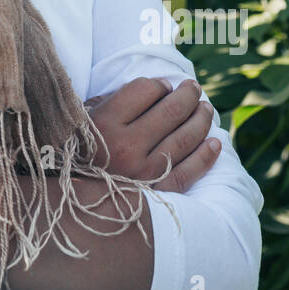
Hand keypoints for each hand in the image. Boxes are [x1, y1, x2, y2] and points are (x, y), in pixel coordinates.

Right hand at [84, 77, 219, 193]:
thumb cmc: (81, 154)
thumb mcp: (86, 121)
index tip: (165, 86)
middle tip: (194, 88)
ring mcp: (144, 173)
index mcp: (105, 124)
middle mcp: (126, 147)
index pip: (145, 90)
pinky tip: (215, 142)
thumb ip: (114, 101)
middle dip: (188, 94)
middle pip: (171, 111)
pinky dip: (206, 155)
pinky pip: (189, 171)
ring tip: (206, 109)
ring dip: (202, 119)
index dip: (160, 84)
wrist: (74, 205)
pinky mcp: (157, 193)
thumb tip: (155, 88)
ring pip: (185, 138)